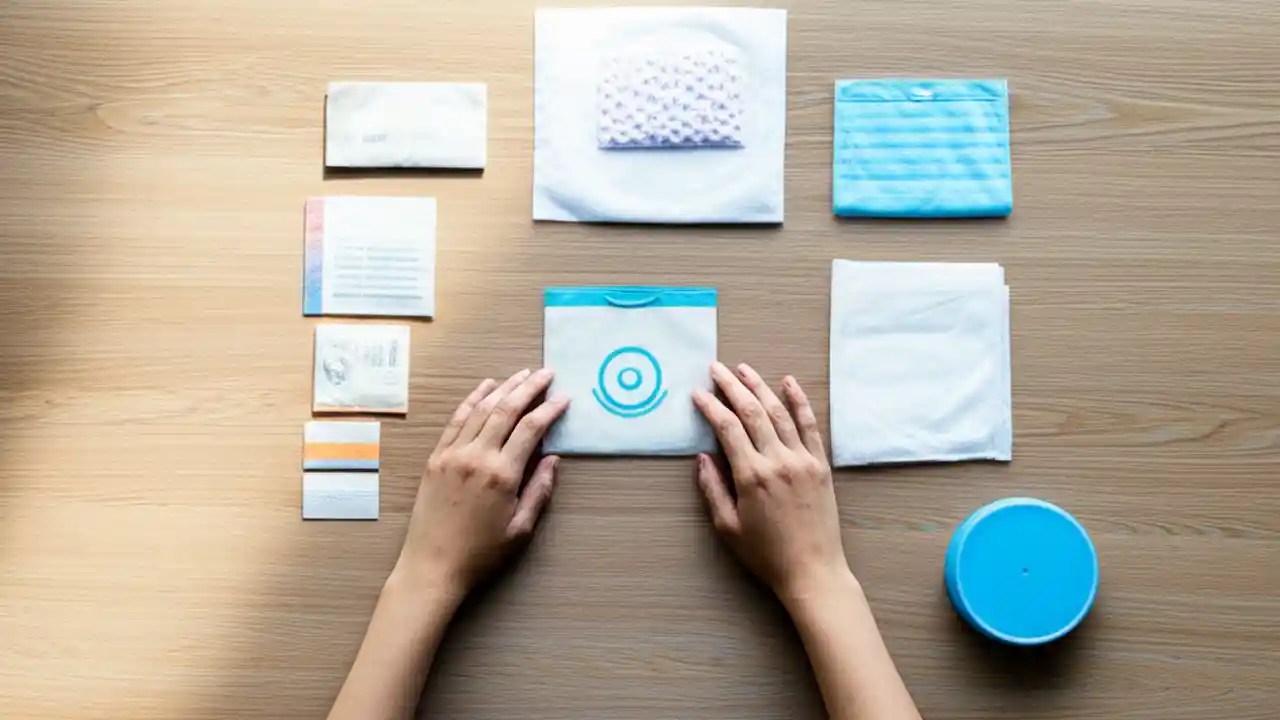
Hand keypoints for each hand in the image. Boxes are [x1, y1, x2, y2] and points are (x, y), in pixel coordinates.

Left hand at [392, 368, 569, 598]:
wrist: (432, 566)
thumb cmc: (481, 554)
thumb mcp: (520, 529)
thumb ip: (539, 491)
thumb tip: (552, 459)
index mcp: (502, 475)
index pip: (531, 428)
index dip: (550, 409)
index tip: (564, 398)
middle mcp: (477, 457)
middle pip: (507, 409)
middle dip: (530, 387)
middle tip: (547, 373)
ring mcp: (453, 454)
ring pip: (482, 409)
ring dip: (504, 388)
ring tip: (522, 374)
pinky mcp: (436, 458)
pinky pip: (456, 420)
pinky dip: (472, 399)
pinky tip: (486, 388)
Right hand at [692, 362, 849, 602]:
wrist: (812, 571)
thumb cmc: (766, 555)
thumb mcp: (727, 527)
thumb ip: (712, 488)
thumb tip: (702, 456)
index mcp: (751, 476)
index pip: (727, 428)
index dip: (710, 407)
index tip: (697, 393)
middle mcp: (778, 461)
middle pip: (751, 411)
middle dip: (731, 386)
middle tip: (716, 368)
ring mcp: (802, 460)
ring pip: (778, 412)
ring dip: (760, 386)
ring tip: (744, 369)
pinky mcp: (820, 465)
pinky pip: (809, 425)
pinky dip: (799, 401)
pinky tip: (788, 383)